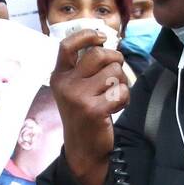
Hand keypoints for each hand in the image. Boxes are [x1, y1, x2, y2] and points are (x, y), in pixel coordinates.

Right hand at [49, 28, 129, 184]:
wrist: (82, 149)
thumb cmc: (84, 114)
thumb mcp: (74, 89)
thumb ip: (83, 68)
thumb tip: (104, 42)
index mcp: (59, 77)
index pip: (66, 46)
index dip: (86, 35)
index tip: (101, 37)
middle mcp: (65, 85)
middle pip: (97, 54)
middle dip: (115, 59)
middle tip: (116, 71)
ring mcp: (78, 97)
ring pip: (113, 72)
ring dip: (121, 82)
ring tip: (113, 96)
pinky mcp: (93, 110)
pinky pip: (120, 91)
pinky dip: (124, 98)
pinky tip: (115, 107)